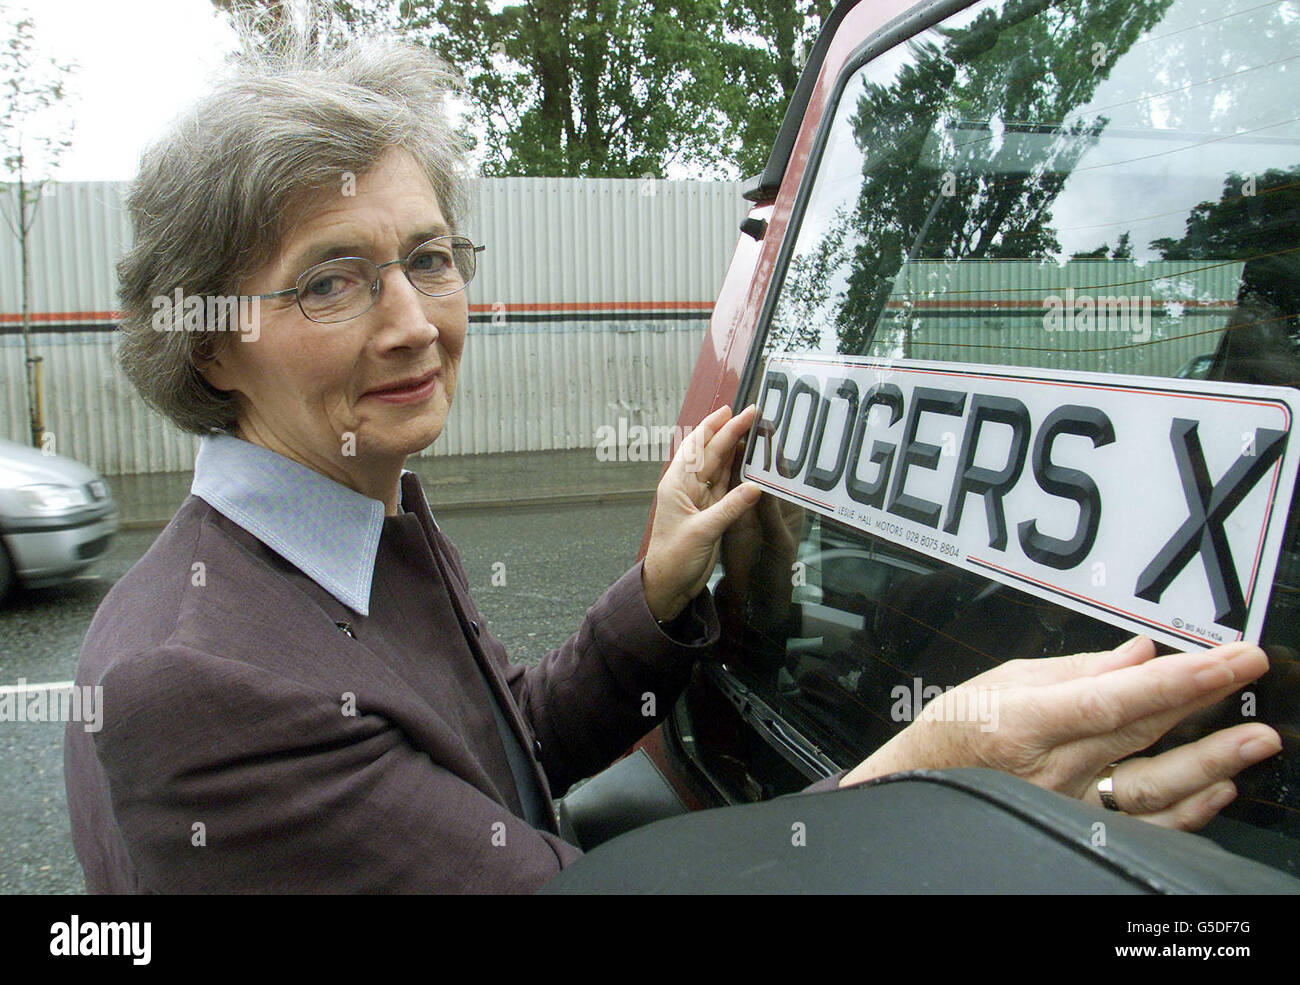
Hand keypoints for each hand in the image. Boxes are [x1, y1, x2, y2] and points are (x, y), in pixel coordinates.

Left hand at [641, 404, 762, 621]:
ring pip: (721, 465)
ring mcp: (701, 498)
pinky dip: (740, 471)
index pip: (699, 448)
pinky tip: (752, 461)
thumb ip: (729, 508)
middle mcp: (688, 486)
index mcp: (677, 484)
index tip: (734, 411)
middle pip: (712, 452)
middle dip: (731, 431)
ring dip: (737, 448)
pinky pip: (727, 484)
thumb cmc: (674, 558)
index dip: (715, 427)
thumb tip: (755, 487)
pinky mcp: (712, 511)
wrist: (669, 584)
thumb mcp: (701, 533)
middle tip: (753, 413)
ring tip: (756, 431)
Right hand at [839, 636, 1280, 829]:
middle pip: (1141, 732)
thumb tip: (1138, 656)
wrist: (920, 790)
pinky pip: (1143, 826)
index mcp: (1023, 724)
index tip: (1226, 656)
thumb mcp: (1001, 682)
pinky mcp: (1078, 829)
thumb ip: (1074, 670)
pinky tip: (1218, 787)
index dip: (1177, 678)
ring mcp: (1066, 806)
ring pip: (1152, 787)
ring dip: (1211, 762)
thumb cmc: (954, 733)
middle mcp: (1048, 770)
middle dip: (1206, 699)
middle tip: (1252, 670)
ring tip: (1255, 739)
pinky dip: (1187, 809)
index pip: (1114, 698)